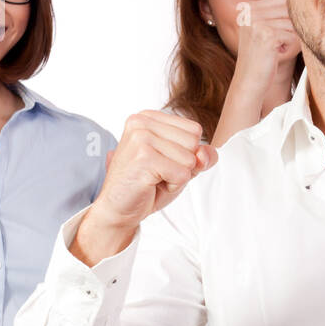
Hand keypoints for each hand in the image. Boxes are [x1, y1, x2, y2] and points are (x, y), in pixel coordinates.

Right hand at [73, 110, 216, 264]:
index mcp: (149, 117)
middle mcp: (142, 122)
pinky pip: (182, 174)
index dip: (187, 153)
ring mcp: (141, 138)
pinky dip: (172, 186)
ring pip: (190, 159)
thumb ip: (201, 156)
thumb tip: (205, 153)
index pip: (195, 130)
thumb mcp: (181, 165)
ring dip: (177, 176)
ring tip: (153, 178)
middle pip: (194, 142)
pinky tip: (151, 185)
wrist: (119, 208)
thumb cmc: (148, 185)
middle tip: (157, 172)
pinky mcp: (143, 158)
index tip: (162, 161)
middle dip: (182, 164)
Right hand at [229, 0, 300, 92]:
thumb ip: (279, 15)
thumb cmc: (262, 59)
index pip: (282, 0)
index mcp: (248, 8)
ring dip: (293, 40)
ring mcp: (257, 22)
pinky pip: (294, 37)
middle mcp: (250, 11)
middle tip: (282, 44)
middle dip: (294, 29)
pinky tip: (278, 56)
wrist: (249, 83)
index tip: (286, 33)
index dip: (292, 16)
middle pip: (289, 11)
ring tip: (278, 51)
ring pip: (293, 24)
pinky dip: (292, 48)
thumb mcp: (267, 32)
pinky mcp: (267, 35)